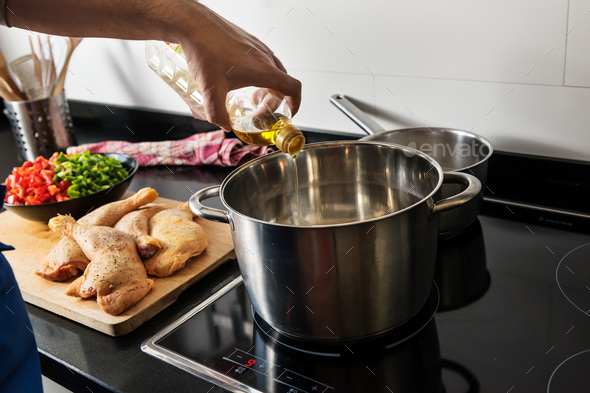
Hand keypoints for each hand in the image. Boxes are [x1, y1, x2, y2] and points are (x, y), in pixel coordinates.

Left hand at [177, 4, 300, 131]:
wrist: (194, 24)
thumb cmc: (205, 52)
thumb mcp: (210, 90)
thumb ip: (218, 114)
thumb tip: (225, 125)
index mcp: (263, 70)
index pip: (292, 88)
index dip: (295, 103)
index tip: (289, 113)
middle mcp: (265, 57)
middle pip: (282, 84)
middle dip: (273, 102)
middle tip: (257, 113)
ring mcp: (258, 48)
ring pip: (273, 72)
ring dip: (267, 89)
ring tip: (250, 98)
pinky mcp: (249, 42)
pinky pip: (264, 62)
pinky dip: (260, 76)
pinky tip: (241, 80)